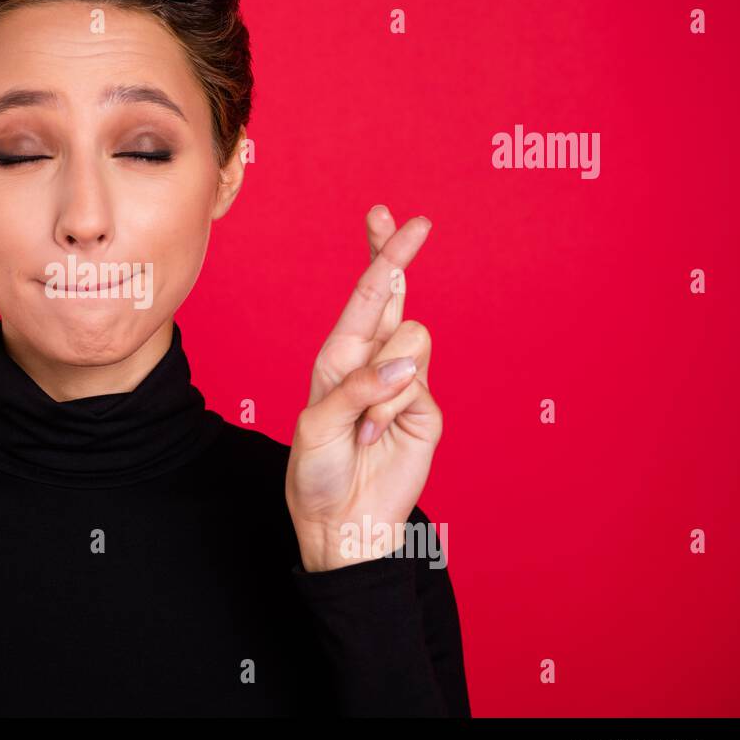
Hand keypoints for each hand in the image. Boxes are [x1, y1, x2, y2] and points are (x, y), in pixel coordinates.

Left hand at [285, 206, 442, 571]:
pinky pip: (416, 387)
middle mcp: (372, 364)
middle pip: (396, 298)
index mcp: (339, 357)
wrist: (341, 522)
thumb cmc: (315, 473)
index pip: (365, 297)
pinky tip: (374, 438)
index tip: (389, 217)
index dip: (380, 256)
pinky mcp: (425, 412)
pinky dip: (390, 410)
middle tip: (417, 224)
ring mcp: (403, 386)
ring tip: (361, 425)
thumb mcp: (315, 426)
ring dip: (383, 380)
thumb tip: (404, 366)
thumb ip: (356, 390)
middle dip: (400, 257)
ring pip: (411, 342)